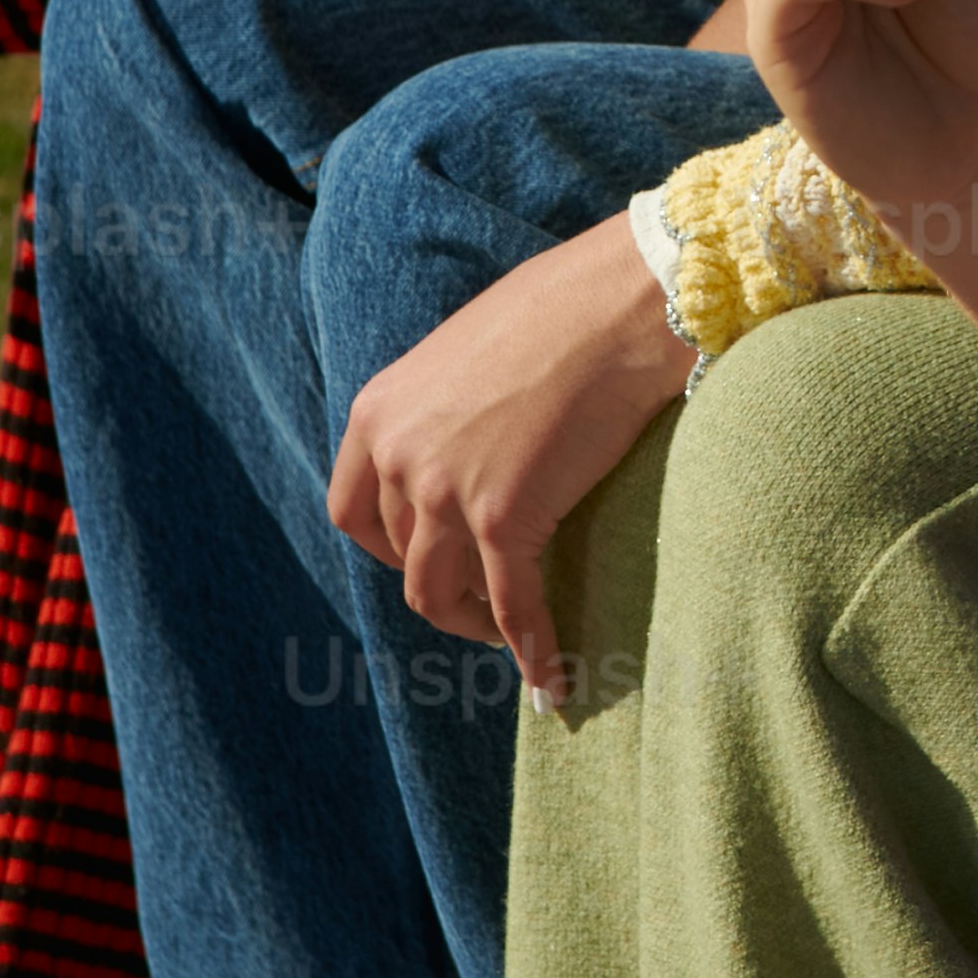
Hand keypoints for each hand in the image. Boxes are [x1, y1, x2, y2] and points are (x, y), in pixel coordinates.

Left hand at [325, 211, 688, 703]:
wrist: (624, 299)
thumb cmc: (567, 308)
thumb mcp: (470, 352)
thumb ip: (445, 408)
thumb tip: (467, 448)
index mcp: (379, 411)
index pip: (354, 512)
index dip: (389, 549)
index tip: (429, 558)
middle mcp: (398, 453)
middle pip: (402, 557)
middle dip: (443, 582)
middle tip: (488, 594)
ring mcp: (447, 489)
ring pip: (439, 594)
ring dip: (472, 624)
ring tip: (509, 634)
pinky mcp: (505, 516)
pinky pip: (512, 606)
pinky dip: (531, 649)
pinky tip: (553, 678)